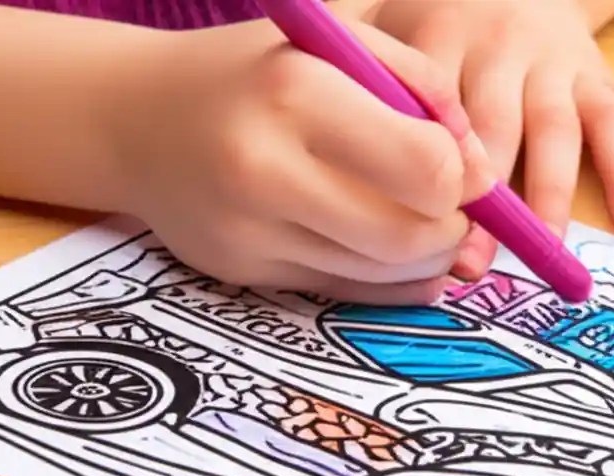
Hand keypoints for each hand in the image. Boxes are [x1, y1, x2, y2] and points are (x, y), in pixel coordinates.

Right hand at [110, 14, 499, 303]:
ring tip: (423, 225)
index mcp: (295, 94)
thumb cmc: (250, 72)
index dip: (462, 175)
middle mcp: (265, 169)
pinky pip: (342, 293)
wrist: (133, 119)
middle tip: (453, 209)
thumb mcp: (335, 43)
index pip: (423, 167)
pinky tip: (394, 256)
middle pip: (408, 236)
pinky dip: (386, 283)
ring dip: (424, 259)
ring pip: (379, 274)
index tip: (459, 165)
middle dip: (452, 229)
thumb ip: (419, 86)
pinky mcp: (241, 271)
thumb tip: (481, 170)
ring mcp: (248, 231)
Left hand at [368, 0, 613, 272]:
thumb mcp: (386, 37)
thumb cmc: (432, 26)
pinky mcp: (602, 71)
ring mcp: (563, 63)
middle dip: (515, 202)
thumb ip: (370, 91)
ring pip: (583, 124)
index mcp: (448, 40)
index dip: (449, 178)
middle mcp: (510, 49)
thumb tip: (355, 165)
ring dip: (603, 182)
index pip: (450, 117)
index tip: (443, 235)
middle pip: (517, 129)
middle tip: (510, 262)